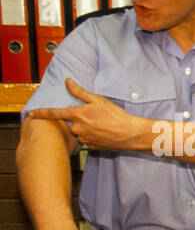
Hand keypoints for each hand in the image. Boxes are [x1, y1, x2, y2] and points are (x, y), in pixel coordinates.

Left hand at [25, 78, 146, 150]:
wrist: (129, 133)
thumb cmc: (115, 115)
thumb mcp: (97, 100)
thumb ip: (79, 92)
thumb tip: (67, 82)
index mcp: (76, 115)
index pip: (53, 113)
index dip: (40, 113)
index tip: (30, 113)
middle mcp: (77, 128)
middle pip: (71, 123)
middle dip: (79, 119)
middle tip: (95, 117)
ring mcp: (83, 139)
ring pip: (80, 132)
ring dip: (87, 128)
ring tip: (102, 125)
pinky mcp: (91, 147)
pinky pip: (88, 140)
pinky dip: (94, 136)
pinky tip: (104, 133)